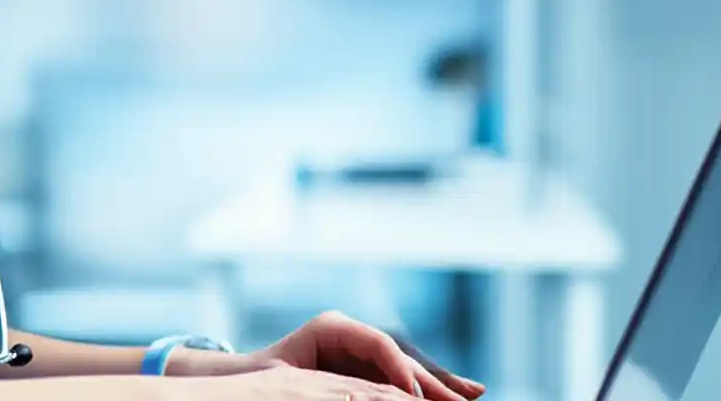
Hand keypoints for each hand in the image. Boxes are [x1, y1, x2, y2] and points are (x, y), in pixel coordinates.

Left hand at [246, 311, 485, 400]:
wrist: (247, 376)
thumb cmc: (262, 378)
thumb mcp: (291, 382)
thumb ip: (327, 387)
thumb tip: (383, 391)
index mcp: (332, 326)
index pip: (378, 344)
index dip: (401, 369)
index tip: (417, 396)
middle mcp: (352, 332)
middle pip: (400, 353)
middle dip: (433, 377)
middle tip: (466, 397)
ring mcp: (361, 349)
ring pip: (406, 365)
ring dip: (438, 382)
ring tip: (473, 394)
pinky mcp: (365, 367)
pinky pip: (400, 378)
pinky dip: (425, 389)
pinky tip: (458, 394)